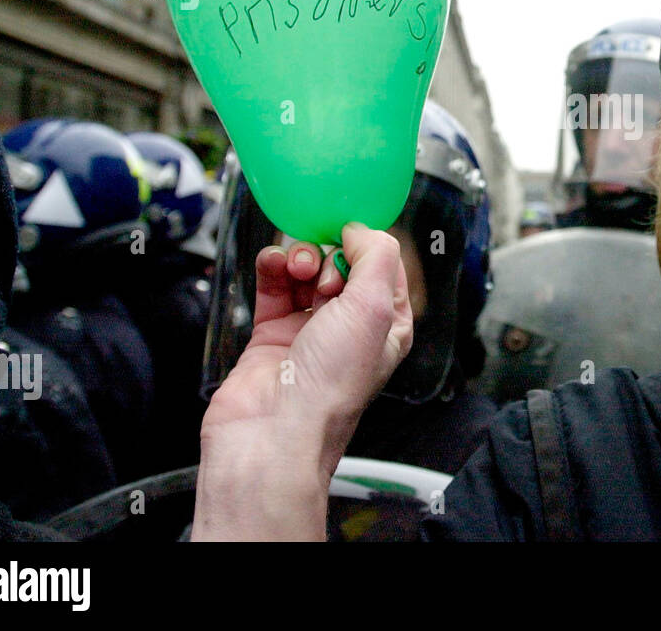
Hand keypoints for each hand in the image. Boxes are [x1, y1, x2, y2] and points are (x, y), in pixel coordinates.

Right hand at [192, 223, 413, 540]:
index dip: (368, 244)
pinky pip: (273, 284)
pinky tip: (271, 265)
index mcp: (388, 324)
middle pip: (343, 263)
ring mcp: (310, 328)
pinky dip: (272, 267)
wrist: (272, 432)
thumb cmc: (329, 385)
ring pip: (306, 270)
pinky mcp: (272, 332)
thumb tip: (359, 229)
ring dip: (299, 257)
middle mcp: (352, 327)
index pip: (385, 266)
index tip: (350, 234)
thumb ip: (374, 257)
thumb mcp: (373, 308)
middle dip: (330, 253)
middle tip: (322, 273)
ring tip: (294, 270)